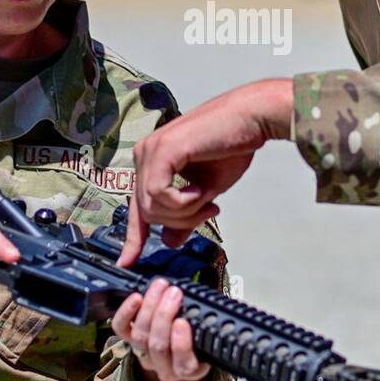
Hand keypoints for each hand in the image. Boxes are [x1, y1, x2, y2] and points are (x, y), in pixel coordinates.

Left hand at [112, 278, 207, 380]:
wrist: (178, 349)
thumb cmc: (197, 340)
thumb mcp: (211, 336)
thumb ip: (212, 325)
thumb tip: (228, 306)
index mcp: (188, 369)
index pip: (183, 363)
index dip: (181, 343)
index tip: (183, 322)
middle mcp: (164, 366)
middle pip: (158, 345)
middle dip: (164, 315)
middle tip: (174, 293)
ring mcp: (144, 354)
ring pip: (141, 335)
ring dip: (150, 307)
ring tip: (160, 287)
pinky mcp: (129, 341)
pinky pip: (122, 329)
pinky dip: (126, 312)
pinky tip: (136, 298)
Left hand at [117, 78, 293, 266]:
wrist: (252, 119)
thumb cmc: (233, 148)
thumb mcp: (206, 192)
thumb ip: (185, 215)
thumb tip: (169, 241)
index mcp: (153, 160)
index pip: (137, 205)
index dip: (134, 237)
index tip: (128, 261)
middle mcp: (145, 153)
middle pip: (146, 211)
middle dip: (180, 220)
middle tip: (210, 208)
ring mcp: (150, 150)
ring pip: (152, 207)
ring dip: (185, 212)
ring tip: (209, 197)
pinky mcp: (161, 150)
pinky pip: (159, 196)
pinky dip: (184, 203)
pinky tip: (203, 190)